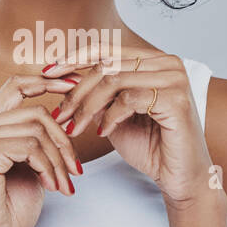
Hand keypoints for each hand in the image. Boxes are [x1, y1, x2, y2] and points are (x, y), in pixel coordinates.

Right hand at [0, 70, 83, 226]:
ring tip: (64, 184)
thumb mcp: (28, 166)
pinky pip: (30, 146)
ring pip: (37, 128)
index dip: (48, 81)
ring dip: (58, 158)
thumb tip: (66, 114)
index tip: (78, 85)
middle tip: (75, 169)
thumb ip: (37, 139)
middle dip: (63, 139)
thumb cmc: (8, 211)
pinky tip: (52, 188)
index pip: (16, 84)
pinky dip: (48, 167)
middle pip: (35, 110)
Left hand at [42, 53, 212, 207]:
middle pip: (107, 65)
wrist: (178, 177)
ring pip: (114, 80)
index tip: (48, 73)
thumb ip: (96, 93)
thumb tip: (63, 75)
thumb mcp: (113, 114)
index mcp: (153, 60)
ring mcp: (174, 79)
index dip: (75, 58)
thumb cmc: (150, 146)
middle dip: (77, 91)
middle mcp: (167, 63)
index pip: (107, 49)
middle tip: (61, 115)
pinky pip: (129, 99)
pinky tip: (103, 133)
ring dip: (88, 106)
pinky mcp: (176, 99)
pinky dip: (110, 117)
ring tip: (76, 127)